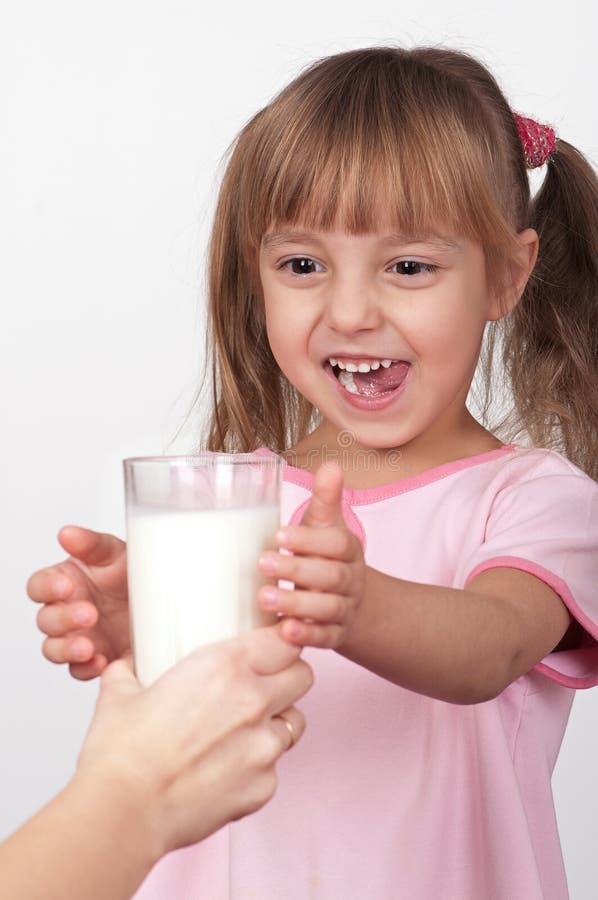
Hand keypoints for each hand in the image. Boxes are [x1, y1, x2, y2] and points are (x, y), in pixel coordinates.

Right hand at [27, 526, 129, 679]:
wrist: (166, 602)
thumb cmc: (134, 574)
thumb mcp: (118, 553)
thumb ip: (91, 544)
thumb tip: (67, 534)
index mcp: (66, 581)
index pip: (39, 586)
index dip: (47, 588)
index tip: (66, 586)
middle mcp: (67, 610)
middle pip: (45, 620)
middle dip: (64, 619)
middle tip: (89, 614)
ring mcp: (78, 636)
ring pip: (54, 648)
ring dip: (67, 648)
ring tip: (88, 646)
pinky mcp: (94, 658)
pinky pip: (79, 670)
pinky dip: (86, 668)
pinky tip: (101, 662)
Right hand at [76, 625, 312, 854]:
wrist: (123, 812)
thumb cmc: (121, 754)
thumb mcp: (120, 693)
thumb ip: (130, 671)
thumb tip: (126, 665)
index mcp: (225, 666)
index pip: (284, 641)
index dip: (281, 642)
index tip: (274, 647)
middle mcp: (253, 701)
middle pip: (302, 676)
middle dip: (288, 677)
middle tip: (266, 685)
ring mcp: (264, 747)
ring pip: (294, 723)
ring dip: (277, 722)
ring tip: (246, 731)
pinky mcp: (264, 787)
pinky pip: (274, 769)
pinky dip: (257, 768)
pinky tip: (226, 771)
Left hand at [257, 463, 366, 648]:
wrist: (355, 605)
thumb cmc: (328, 559)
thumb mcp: (328, 528)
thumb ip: (326, 500)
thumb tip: (331, 464)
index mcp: (348, 550)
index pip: (336, 543)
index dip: (310, 540)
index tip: (279, 535)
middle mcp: (350, 580)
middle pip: (331, 576)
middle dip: (297, 571)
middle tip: (262, 564)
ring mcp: (344, 610)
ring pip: (327, 609)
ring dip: (297, 604)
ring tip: (264, 599)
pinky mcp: (336, 635)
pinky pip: (326, 639)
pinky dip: (307, 636)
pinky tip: (284, 632)